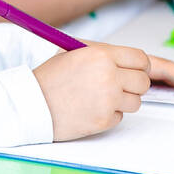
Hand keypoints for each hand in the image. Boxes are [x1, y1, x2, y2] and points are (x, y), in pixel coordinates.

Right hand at [32, 43, 151, 140]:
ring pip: (136, 102)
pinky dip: (109, 116)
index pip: (141, 59)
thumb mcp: (74, 53)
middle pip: (143, 82)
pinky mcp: (104, 120)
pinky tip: (90, 110)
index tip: (135, 71)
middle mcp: (108, 75)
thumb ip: (104, 56)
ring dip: (122, 102)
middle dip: (133, 86)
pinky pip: (120, 117)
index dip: (140, 66)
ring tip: (99, 99)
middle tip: (117, 87)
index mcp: (101, 55)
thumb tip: (130, 62)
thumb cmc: (50, 79)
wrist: (31, 104)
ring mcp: (108, 99)